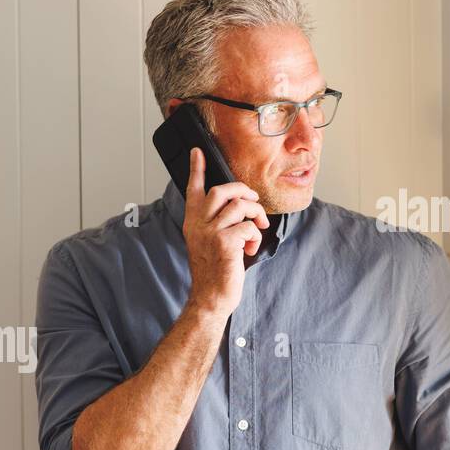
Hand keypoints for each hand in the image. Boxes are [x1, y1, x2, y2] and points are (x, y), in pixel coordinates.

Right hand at [181, 146, 268, 316]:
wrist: (211, 298)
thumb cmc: (214, 271)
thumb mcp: (209, 242)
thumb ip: (218, 222)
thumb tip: (245, 207)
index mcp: (192, 222)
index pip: (193, 189)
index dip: (196, 169)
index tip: (197, 152)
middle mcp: (198, 224)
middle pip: (222, 190)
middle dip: (244, 192)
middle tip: (254, 204)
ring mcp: (209, 233)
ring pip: (239, 206)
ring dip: (255, 215)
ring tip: (256, 229)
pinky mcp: (224, 243)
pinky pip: (248, 227)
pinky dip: (255, 236)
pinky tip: (250, 248)